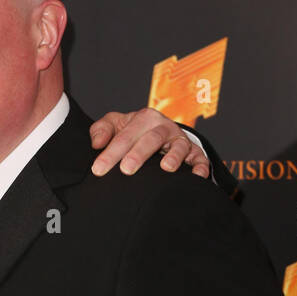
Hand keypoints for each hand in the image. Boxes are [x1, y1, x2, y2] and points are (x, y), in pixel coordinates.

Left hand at [90, 109, 210, 178]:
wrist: (158, 131)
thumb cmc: (133, 130)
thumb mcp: (115, 124)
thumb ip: (102, 130)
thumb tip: (96, 144)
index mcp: (144, 119)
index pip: (125, 136)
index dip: (111, 153)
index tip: (98, 169)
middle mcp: (164, 127)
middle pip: (152, 139)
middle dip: (139, 154)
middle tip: (126, 170)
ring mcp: (180, 140)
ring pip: (179, 146)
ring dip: (174, 156)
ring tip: (166, 168)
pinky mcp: (194, 153)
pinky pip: (200, 159)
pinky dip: (200, 166)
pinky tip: (197, 176)